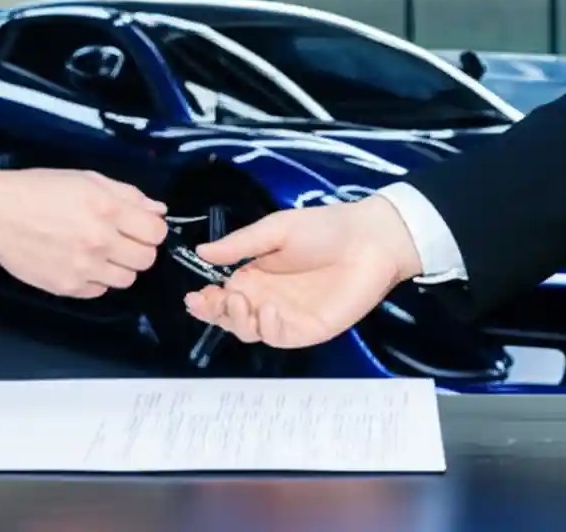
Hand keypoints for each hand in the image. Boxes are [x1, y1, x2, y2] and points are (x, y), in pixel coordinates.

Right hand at [0, 169, 167, 297]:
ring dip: (119, 266)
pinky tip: (79, 262)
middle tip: (121, 240)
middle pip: (146, 259)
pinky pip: (99, 290)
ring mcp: (84, 268)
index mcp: (107, 210)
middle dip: (139, 249)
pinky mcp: (67, 287)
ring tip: (99, 252)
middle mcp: (100, 242)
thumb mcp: (87, 179)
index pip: (156, 232)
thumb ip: (127, 195)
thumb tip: (158, 211)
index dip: (152, 229)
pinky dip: (95, 279)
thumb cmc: (40, 190)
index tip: (140, 226)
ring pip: (126, 279)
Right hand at [183, 196, 421, 347]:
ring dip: (239, 322)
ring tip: (241, 303)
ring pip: (251, 332)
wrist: (370, 239)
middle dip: (216, 314)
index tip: (195, 297)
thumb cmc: (324, 228)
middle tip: (217, 300)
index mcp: (256, 276)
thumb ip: (240, 245)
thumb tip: (202, 251)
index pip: (222, 297)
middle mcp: (267, 299)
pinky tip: (270, 313)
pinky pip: (281, 337)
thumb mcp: (275, 230)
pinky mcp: (310, 329)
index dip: (205, 302)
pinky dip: (270, 329)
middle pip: (231, 319)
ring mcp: (288, 317)